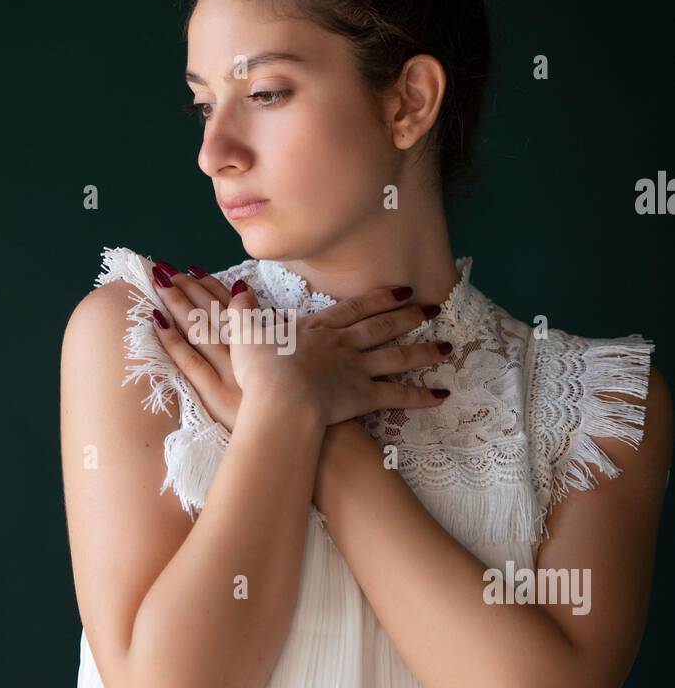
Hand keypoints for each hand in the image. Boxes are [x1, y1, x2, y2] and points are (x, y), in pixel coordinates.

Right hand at [150, 262, 451, 430]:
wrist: (278, 399)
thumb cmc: (260, 368)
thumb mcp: (244, 331)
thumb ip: (244, 309)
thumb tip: (239, 288)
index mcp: (318, 329)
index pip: (353, 309)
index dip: (377, 298)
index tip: (400, 291)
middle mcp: (343, 345)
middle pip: (382, 327)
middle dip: (407, 317)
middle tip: (430, 309)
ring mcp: (356, 371)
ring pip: (397, 357)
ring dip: (423, 352)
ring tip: (447, 347)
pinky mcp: (363, 398)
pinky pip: (397, 397)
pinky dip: (421, 397)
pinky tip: (442, 396)